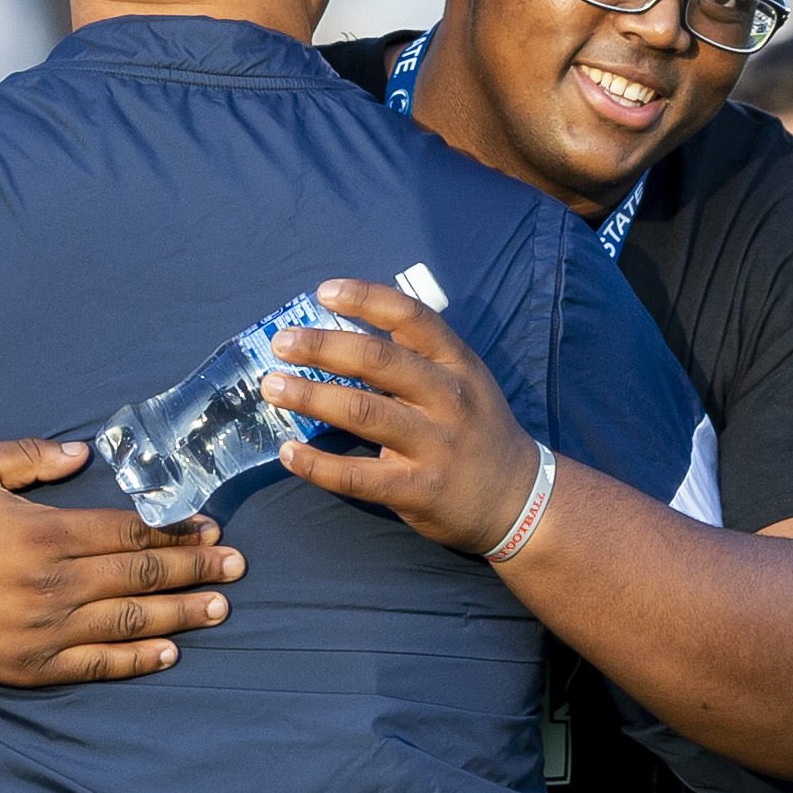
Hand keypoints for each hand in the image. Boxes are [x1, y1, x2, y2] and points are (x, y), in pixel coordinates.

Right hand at [0, 438, 242, 685]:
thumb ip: (31, 454)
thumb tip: (87, 451)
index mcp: (41, 533)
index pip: (127, 532)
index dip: (175, 530)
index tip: (210, 526)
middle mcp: (49, 584)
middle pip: (139, 575)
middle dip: (195, 569)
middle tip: (237, 564)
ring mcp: (42, 631)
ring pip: (128, 622)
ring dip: (181, 614)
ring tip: (221, 608)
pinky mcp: (30, 667)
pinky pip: (96, 665)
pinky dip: (136, 660)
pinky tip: (169, 652)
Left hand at [260, 279, 542, 554]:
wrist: (519, 498)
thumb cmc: (477, 429)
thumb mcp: (465, 379)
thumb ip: (417, 356)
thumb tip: (342, 331)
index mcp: (458, 362)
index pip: (411, 317)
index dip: (366, 299)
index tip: (324, 293)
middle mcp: (449, 398)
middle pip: (378, 362)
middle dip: (322, 347)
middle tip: (282, 343)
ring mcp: (435, 445)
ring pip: (363, 413)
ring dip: (310, 397)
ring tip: (273, 388)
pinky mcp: (418, 489)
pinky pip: (358, 476)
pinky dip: (318, 464)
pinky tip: (288, 452)